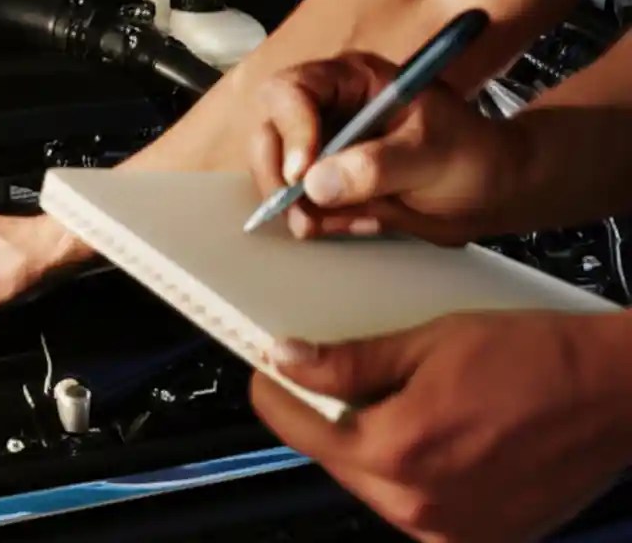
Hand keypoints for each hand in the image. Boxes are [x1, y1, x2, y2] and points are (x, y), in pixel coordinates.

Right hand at [247, 54, 528, 243]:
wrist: (493, 191)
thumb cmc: (474, 156)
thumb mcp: (433, 153)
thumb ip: (377, 165)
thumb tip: (317, 183)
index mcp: (352, 81)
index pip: (292, 91)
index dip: (290, 130)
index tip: (302, 172)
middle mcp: (327, 109)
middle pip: (269, 132)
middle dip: (278, 176)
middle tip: (302, 211)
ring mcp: (322, 146)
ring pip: (275, 172)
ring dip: (294, 205)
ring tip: (332, 224)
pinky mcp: (325, 181)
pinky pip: (296, 202)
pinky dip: (314, 220)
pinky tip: (350, 223)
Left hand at [252, 311, 631, 542]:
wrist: (619, 392)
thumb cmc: (539, 360)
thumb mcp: (429, 342)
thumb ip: (349, 362)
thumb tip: (291, 362)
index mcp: (398, 451)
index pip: (300, 431)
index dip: (276, 395)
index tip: (269, 375)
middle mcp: (420, 505)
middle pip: (337, 461)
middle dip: (329, 419)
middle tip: (335, 378)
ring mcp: (451, 532)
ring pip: (375, 486)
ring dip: (373, 448)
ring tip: (405, 403)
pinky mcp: (481, 541)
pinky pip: (418, 507)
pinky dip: (414, 474)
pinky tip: (438, 437)